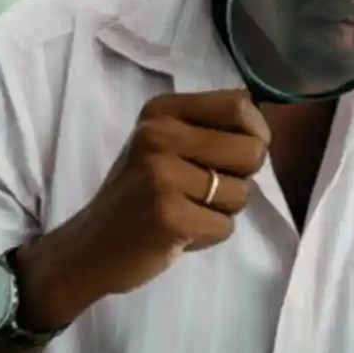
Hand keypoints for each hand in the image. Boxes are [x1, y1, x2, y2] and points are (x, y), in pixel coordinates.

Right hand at [18, 90, 269, 327]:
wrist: (90, 247)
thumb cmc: (137, 194)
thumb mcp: (162, 145)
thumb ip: (207, 129)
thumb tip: (263, 127)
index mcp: (162, 111)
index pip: (238, 105)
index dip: (255, 132)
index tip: (239, 153)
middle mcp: (159, 135)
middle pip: (251, 150)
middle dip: (242, 177)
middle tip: (207, 190)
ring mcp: (162, 176)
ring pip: (241, 193)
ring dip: (223, 211)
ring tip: (186, 211)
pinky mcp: (168, 216)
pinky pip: (225, 226)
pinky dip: (209, 235)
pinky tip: (179, 232)